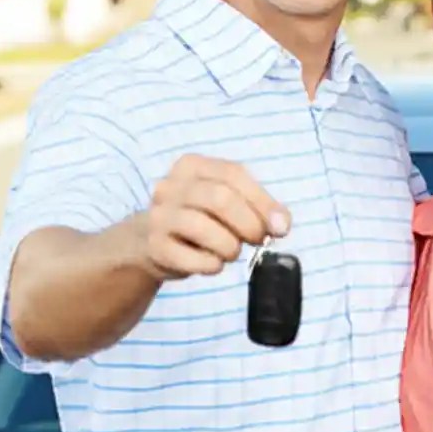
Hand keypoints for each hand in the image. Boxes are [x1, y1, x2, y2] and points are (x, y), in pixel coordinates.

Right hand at [144, 154, 289, 279]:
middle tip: (258, 240)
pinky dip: (211, 265)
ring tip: (231, 252)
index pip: (233, 174)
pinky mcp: (154, 247)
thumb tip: (281, 224)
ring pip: (202, 227)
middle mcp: (170, 186)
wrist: (151, 242)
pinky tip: (212, 263)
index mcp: (192, 166)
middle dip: (248, 223)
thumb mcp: (228, 204)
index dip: (262, 201)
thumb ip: (257, 207)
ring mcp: (159, 216)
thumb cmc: (200, 218)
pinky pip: (191, 259)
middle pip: (219, 198)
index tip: (281, 227)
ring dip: (229, 246)